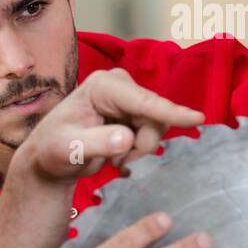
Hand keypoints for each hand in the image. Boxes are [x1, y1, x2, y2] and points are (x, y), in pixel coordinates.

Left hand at [15, 68, 205, 182]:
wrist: (49, 157)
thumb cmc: (52, 150)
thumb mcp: (67, 151)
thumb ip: (97, 143)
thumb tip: (126, 138)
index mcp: (102, 86)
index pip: (144, 102)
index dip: (171, 113)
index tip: (198, 119)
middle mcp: (119, 85)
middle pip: (155, 117)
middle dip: (141, 145)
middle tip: (114, 161)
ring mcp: (129, 98)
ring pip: (158, 127)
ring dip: (139, 149)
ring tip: (111, 158)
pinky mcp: (135, 111)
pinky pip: (154, 133)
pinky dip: (138, 150)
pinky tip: (116, 154)